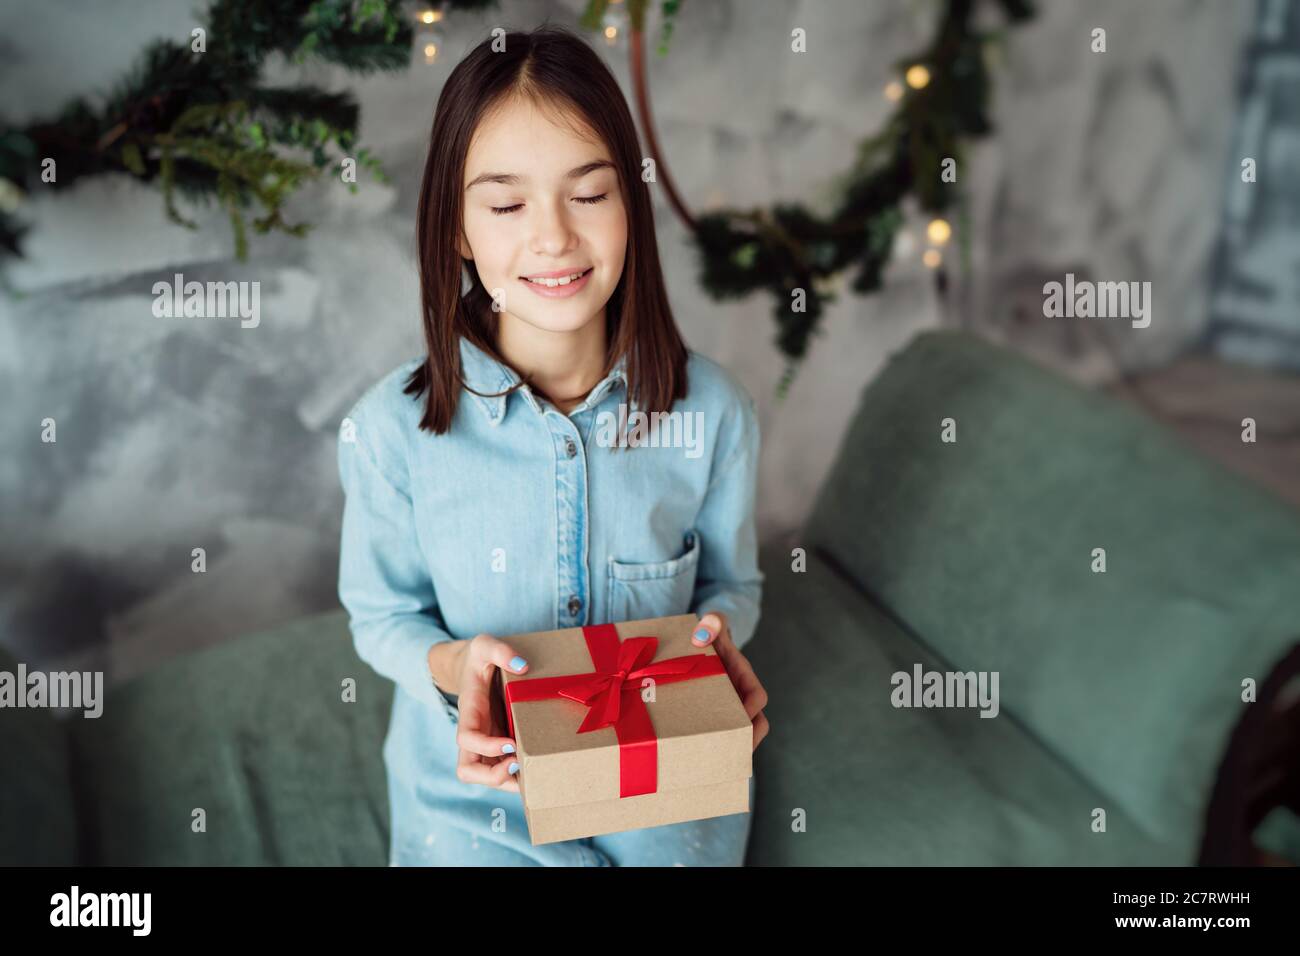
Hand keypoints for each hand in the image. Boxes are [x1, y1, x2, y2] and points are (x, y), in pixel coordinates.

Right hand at [451, 634, 529, 792]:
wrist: (471, 667)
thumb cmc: (478, 658)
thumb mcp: (484, 644)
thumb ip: (499, 650)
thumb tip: (522, 665)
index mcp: (469, 711)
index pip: (467, 738)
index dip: (487, 746)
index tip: (512, 743)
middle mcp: (473, 733)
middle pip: (467, 770)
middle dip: (492, 776)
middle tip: (519, 765)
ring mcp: (483, 742)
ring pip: (483, 776)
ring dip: (506, 783)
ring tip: (532, 776)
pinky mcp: (496, 744)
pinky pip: (499, 769)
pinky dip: (514, 776)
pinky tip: (535, 770)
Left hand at [692, 611, 768, 751]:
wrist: (702, 639)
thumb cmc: (710, 630)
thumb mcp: (712, 623)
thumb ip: (713, 623)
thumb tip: (702, 634)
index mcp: (742, 675)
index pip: (757, 696)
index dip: (752, 710)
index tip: (743, 722)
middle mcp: (738, 694)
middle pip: (754, 724)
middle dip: (747, 741)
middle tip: (732, 757)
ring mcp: (726, 706)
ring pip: (737, 733)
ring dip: (730, 749)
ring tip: (715, 768)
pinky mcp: (711, 713)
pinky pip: (717, 733)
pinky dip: (712, 747)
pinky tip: (693, 763)